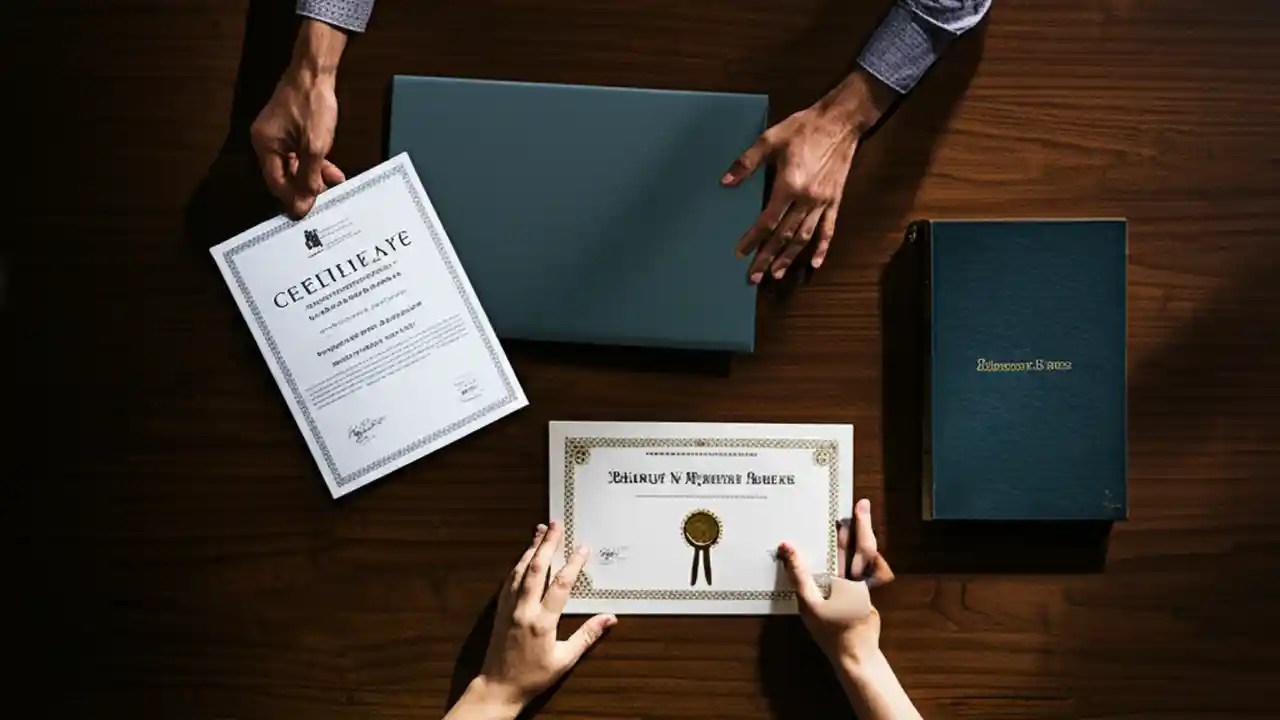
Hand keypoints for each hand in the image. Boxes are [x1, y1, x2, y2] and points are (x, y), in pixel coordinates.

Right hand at [250, 20, 347, 218]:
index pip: (276, 183)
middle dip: (305, 188)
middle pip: (284, 176)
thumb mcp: (315, 147)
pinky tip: (333, 171)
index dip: (292, 199)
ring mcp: (276, 135)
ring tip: (334, 185)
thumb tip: (302, 206)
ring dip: (313, 176)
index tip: (309, 214)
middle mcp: (265, 142)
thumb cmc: (313, 106)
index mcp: (264, 146)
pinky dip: (314, 162)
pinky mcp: (288, 129)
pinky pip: (299, 153)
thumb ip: (309, 178)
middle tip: (325, 201)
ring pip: (294, 166)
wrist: (315, 71)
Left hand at [451, 522, 616, 719]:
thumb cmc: (533, 676)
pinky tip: (523, 556)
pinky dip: (517, 564)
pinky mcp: (500, 610)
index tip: (582, 548)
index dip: (572, 564)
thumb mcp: (565, 660)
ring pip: (519, 570)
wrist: (498, 687)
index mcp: (542, 622)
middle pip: (536, 568)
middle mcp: (524, 609)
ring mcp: (509, 608)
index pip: (560, 585)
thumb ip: (587, 636)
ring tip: (539, 531)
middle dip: (547, 544)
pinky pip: (509, 580)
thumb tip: (609, 619)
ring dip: (530, 548)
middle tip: (555, 524)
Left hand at [723, 69, 894, 282]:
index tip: (740, 253)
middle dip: (767, 257)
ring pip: (804, 238)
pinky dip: (822, 248)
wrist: (840, 121)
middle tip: (754, 277)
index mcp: (789, 185)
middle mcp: (806, 199)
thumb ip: (746, 162)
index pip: (767, 221)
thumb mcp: (770, 139)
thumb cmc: (804, 127)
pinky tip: (815, 263)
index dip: (753, 239)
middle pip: (784, 236)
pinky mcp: (835, 200)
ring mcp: (822, 202)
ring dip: (789, 258)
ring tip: (776, 274)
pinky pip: (829, 229)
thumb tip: (725, 182)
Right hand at [777, 498, 894, 664]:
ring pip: (870, 559)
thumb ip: (799, 575)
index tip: (849, 509)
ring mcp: (867, 589)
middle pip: (867, 548)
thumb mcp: (809, 605)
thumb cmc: (831, 632)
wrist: (855, 657)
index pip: (855, 548)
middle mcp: (862, 582)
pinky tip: (853, 552)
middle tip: (861, 504)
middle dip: (863, 524)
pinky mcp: (867, 597)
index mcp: (850, 580)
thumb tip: (787, 547)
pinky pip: (866, 571)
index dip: (852, 528)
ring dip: (864, 539)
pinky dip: (862, 558)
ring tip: (857, 521)